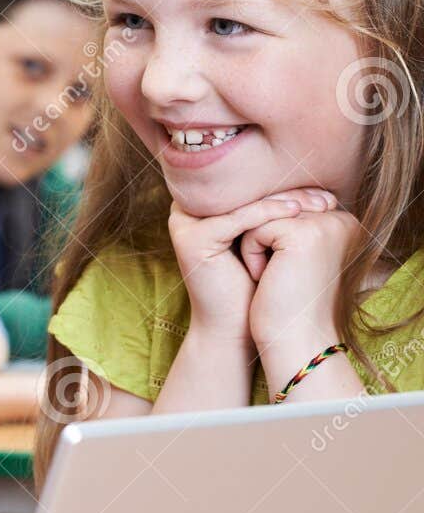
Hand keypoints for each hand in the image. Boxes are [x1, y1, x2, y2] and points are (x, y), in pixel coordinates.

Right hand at [167, 189, 330, 339]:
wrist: (237, 329)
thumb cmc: (258, 286)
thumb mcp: (269, 241)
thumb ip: (277, 210)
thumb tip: (321, 184)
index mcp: (203, 209)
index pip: (251, 188)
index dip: (289, 187)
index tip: (328, 193)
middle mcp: (186, 212)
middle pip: (246, 192)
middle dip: (290, 191)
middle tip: (328, 197)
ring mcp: (185, 224)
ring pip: (242, 202)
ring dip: (284, 200)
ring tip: (320, 205)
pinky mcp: (191, 238)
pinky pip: (236, 219)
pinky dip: (268, 214)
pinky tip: (296, 214)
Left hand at [242, 195, 361, 369]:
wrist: (295, 339)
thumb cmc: (287, 302)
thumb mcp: (290, 255)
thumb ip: (286, 222)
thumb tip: (260, 198)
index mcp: (344, 223)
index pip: (289, 204)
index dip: (270, 233)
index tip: (278, 266)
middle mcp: (341, 219)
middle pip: (276, 206)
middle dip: (263, 238)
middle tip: (274, 273)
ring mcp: (325, 224)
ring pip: (263, 216)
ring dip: (255, 247)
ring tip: (270, 276)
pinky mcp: (303, 234)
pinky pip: (255, 229)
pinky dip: (251, 254)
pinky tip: (266, 278)